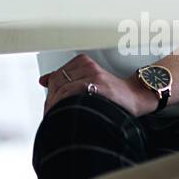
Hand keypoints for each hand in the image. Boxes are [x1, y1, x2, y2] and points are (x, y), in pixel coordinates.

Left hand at [39, 54, 157, 116]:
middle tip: (54, 113)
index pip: (57, 75)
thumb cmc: (111, 94)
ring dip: (57, 105)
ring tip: (59, 117)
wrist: (135, 98)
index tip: (52, 104)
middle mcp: (88, 66)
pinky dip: (66, 105)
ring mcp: (93, 75)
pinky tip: (67, 114)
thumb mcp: (86, 80)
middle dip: (52, 99)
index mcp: (83, 61)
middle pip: (58, 81)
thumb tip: (43, 80)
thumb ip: (64, 79)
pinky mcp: (98, 85)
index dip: (51, 92)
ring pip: (63, 88)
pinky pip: (72, 93)